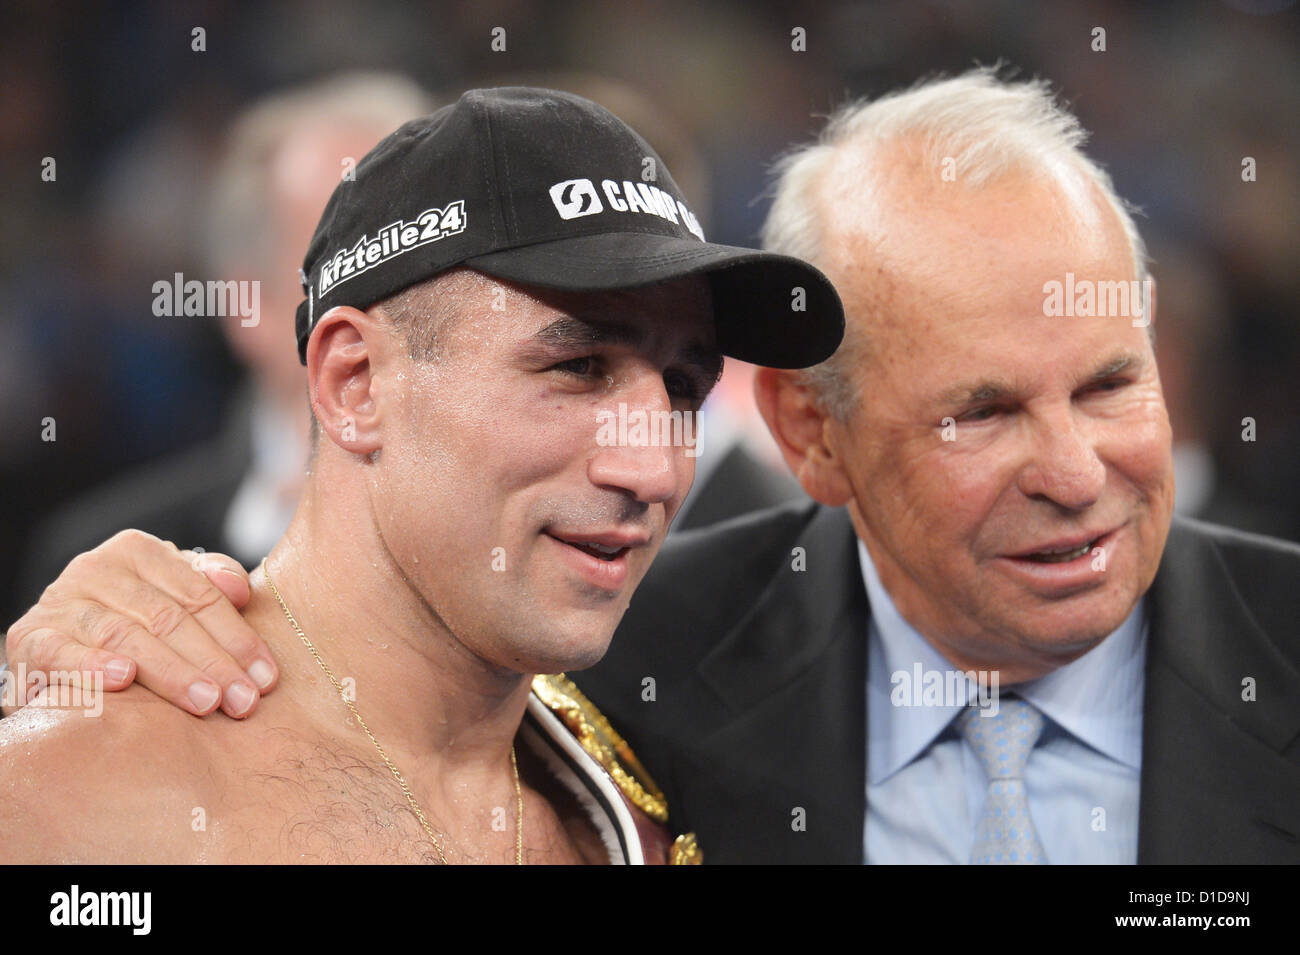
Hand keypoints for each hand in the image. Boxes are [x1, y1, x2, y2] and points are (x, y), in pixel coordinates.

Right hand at [3, 530, 276, 718]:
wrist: (58, 645)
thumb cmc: (133, 619)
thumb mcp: (174, 592)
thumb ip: (210, 584)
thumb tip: (240, 588)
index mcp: (139, 551)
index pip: (200, 595)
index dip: (239, 637)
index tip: (267, 677)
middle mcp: (97, 568)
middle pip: (168, 618)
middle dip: (214, 663)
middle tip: (244, 700)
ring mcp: (61, 602)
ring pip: (124, 636)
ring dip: (170, 672)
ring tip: (206, 701)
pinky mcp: (30, 638)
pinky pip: (63, 652)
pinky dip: (93, 666)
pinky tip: (124, 680)